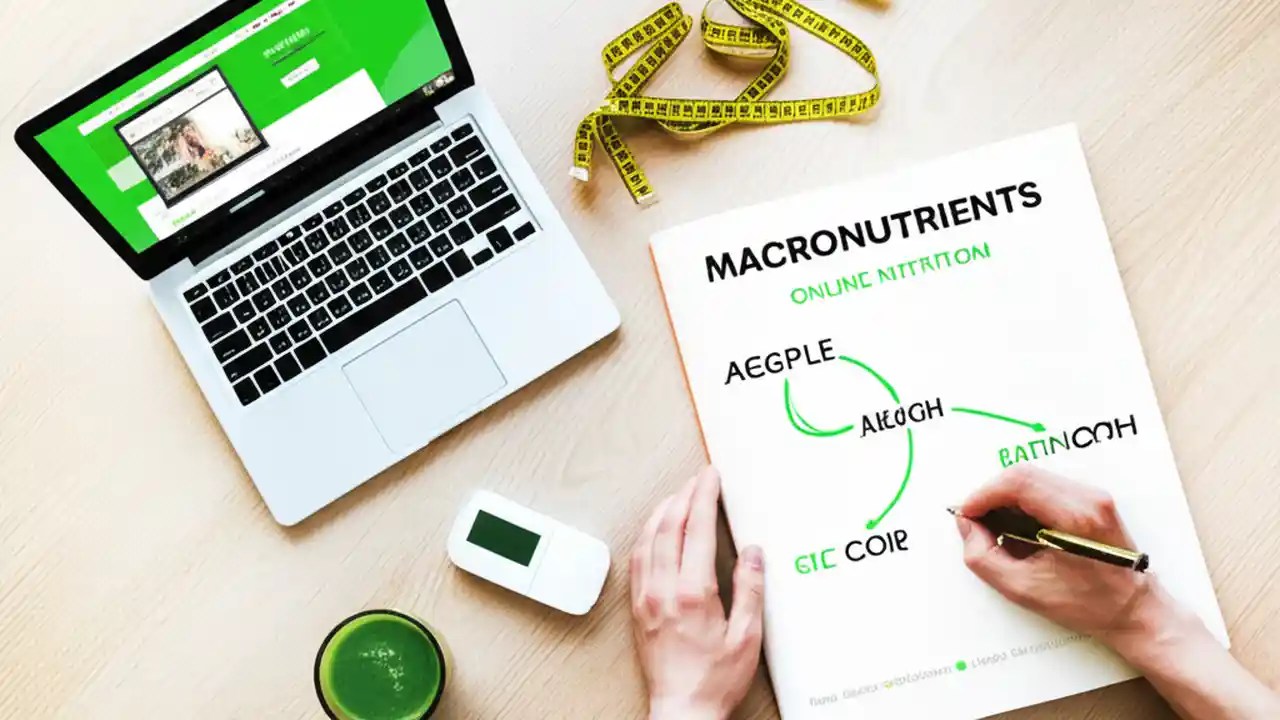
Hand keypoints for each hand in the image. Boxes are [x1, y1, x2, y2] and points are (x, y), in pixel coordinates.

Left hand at [630, 467, 764, 719]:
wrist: (682, 710)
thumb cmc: (715, 680)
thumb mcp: (747, 637)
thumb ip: (750, 590)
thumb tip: (753, 552)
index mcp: (692, 594)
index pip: (697, 530)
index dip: (704, 497)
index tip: (710, 478)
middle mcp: (663, 591)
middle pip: (669, 528)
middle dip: (684, 496)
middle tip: (698, 479)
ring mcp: (646, 598)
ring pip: (648, 540)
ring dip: (662, 512)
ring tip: (677, 496)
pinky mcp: (637, 609)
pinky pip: (637, 561)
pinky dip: (647, 536)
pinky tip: (655, 532)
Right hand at [955, 466, 1188, 654]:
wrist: (1134, 610)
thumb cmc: (1088, 605)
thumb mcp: (1024, 589)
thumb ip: (984, 557)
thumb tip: (967, 526)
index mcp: (1075, 517)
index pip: (1017, 482)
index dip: (983, 495)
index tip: (967, 515)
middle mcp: (1088, 498)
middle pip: (1022, 474)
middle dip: (991, 495)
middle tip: (978, 523)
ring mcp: (1093, 495)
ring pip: (1032, 477)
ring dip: (1006, 497)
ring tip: (998, 529)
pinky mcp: (1092, 499)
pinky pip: (1046, 486)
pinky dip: (1023, 501)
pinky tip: (1020, 527)